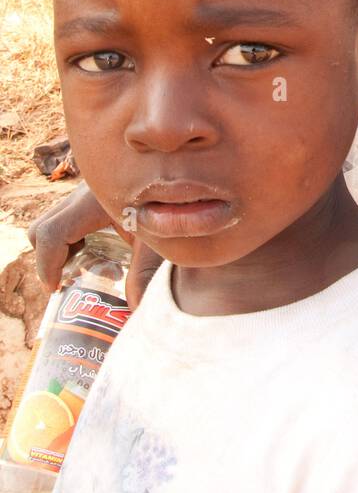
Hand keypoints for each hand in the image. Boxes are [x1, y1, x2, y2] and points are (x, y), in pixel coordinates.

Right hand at [27, 180, 163, 309]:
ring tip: (81, 271)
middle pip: (42, 228)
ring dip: (57, 250)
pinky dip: (67, 240)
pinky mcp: (89, 198)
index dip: (47, 264)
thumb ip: (145, 272)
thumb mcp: (157, 241)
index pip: (52, 232)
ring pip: (51, 224)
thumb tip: (135, 309)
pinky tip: (93, 254)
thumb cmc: (171, 207)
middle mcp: (82, 195)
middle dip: (47, 260)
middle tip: (66, 283)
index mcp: (94, 202)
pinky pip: (64, 220)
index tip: (56, 288)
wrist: (180, 183)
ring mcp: (84, 194)